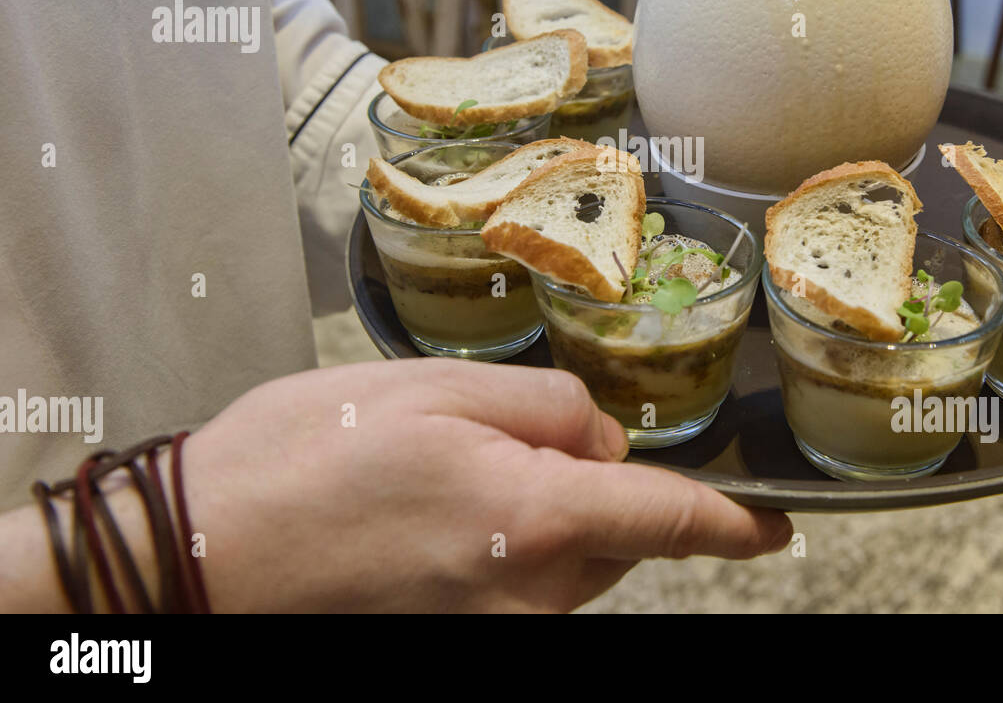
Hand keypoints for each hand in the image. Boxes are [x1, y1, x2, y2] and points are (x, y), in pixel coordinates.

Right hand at [179, 359, 790, 611]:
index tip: (773, 528)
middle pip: (614, 540)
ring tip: (448, 477)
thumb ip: (545, 407)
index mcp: (534, 518)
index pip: (668, 520)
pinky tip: (433, 518)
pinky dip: (508, 550)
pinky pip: (522, 594)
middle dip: (595, 487)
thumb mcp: (434, 390)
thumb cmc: (305, 461)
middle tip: (508, 440)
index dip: (732, 524)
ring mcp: (490, 631)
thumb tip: (603, 436)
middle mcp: (527, 598)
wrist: (197, 556)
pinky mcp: (456, 642)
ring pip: (569, 568)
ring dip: (546, 518)